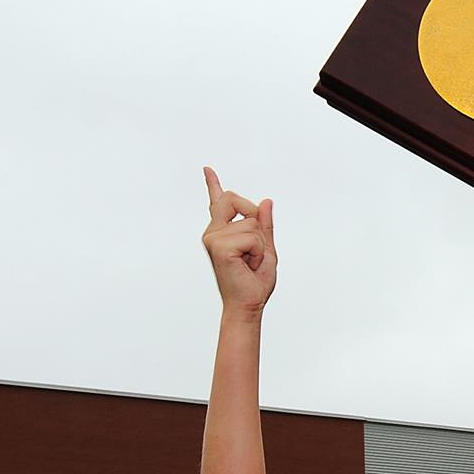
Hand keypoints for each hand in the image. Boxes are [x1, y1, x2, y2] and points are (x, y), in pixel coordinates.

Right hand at [202, 168, 276, 314]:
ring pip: (251, 223)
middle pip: (236, 200)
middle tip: (254, 249)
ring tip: (250, 262)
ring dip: (259, 245)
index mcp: (222, 232)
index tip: (208, 169)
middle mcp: (213, 231)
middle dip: (255, 218)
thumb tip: (266, 201)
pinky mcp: (218, 246)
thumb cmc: (255, 281)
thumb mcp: (266, 250)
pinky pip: (251, 236)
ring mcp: (213, 237)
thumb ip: (265, 226)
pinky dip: (257, 252)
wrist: (249, 304)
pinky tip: (247, 264)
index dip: (213, 185)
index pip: (218, 203)